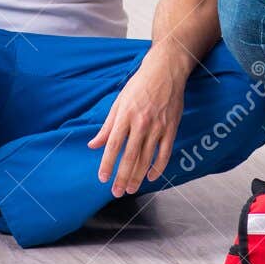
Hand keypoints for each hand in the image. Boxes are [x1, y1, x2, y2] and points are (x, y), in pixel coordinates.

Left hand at [88, 46, 187, 197]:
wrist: (165, 71)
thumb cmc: (139, 85)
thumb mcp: (118, 102)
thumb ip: (107, 126)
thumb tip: (93, 144)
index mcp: (125, 115)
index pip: (113, 145)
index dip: (107, 164)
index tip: (102, 178)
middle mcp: (141, 123)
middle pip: (130, 156)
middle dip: (122, 177)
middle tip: (117, 192)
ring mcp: (158, 126)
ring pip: (147, 158)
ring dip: (138, 176)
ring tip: (131, 189)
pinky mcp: (171, 128)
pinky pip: (165, 153)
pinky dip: (158, 167)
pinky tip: (151, 177)